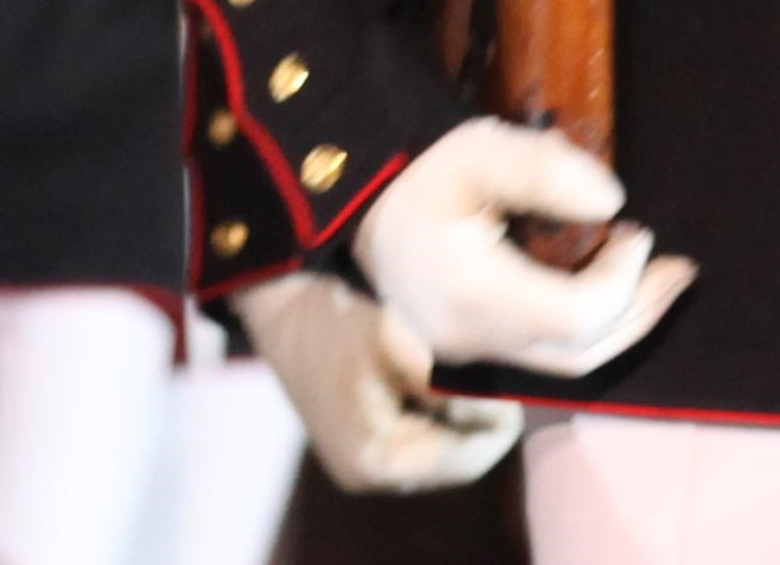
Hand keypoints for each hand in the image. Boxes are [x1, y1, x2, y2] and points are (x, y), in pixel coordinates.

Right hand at [232, 270, 518, 492]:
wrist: (278, 302)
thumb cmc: (335, 316)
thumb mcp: (400, 345)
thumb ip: (453, 389)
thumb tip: (501, 414)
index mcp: (381, 460)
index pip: (474, 457)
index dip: (498, 418)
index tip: (498, 377)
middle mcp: (371, 478)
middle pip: (458, 459)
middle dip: (473, 418)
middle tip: (473, 368)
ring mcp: (360, 469)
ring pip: (440, 451)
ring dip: (452, 415)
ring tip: (443, 369)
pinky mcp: (356, 452)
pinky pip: (416, 442)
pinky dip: (427, 413)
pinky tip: (415, 378)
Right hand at [351, 116, 692, 374]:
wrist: (354, 198)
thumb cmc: (416, 170)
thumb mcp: (476, 150)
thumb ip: (543, 170)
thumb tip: (611, 201)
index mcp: (477, 295)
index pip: (579, 315)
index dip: (624, 279)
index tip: (635, 228)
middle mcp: (477, 339)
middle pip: (583, 354)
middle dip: (641, 312)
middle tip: (679, 270)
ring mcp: (471, 351)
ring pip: (568, 364)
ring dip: (622, 325)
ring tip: (657, 283)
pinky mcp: (471, 347)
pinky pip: (546, 353)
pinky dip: (589, 328)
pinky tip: (606, 292)